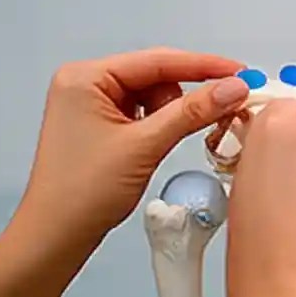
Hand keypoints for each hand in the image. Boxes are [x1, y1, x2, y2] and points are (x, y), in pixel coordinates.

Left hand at [18, 47, 249, 249]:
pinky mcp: (100, 126)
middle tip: (226, 107)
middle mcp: (85, 84)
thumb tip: (232, 88)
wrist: (56, 236)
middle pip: (156, 76)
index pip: (156, 61)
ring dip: (173, 114)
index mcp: (85, 78)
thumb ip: (192, 112)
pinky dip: (161, 125)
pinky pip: (143, 114)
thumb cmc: (82, 193)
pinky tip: (163, 142)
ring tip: (169, 142)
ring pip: (153, 96)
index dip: (203, 66)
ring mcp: (91, 105)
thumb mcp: (145, 146)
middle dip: (187, 95)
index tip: (240, 72)